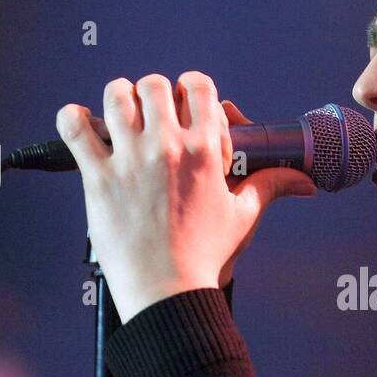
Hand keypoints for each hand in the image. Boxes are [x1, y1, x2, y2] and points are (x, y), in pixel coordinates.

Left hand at [55, 72, 316, 322]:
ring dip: (117, 101)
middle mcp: (167, 147)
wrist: (168, 292)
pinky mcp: (99, 177)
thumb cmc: (206, 256)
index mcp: (204, 151)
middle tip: (150, 118)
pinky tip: (83, 128)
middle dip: (152, 95)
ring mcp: (130, 160)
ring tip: (118, 121)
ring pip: (115, 96)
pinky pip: (75, 128)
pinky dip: (73, 120)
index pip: (198, 87)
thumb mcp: (243, 217)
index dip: (192, 89)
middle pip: (154, 85)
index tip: (186, 106)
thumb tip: (303, 182)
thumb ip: (270, 187)